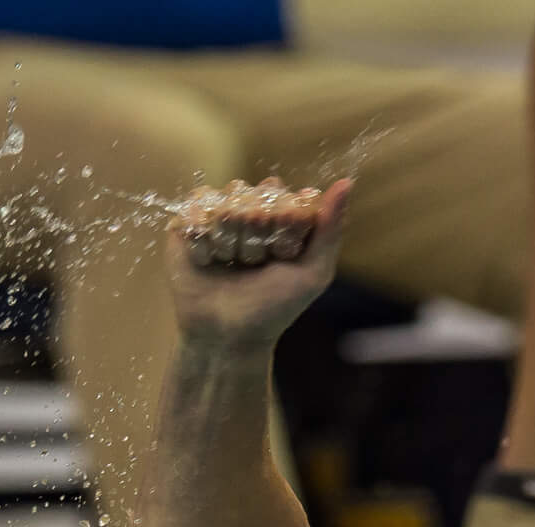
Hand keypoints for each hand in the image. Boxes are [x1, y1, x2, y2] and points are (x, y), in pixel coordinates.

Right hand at [165, 177, 351, 345]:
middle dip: (254, 237)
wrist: (227, 336)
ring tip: (230, 264)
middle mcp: (250, 210)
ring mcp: (218, 216)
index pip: (282, 194)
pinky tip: (208, 261)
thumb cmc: (274, 308)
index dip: (281, 225)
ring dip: (230, 240)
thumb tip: (346, 182)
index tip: (281, 255)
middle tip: (253, 265)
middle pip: (252, 196)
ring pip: (225, 203)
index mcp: (281, 216)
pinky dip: (205, 240)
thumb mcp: (313, 273)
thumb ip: (330, 228)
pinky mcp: (187, 224)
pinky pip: (197, 209)